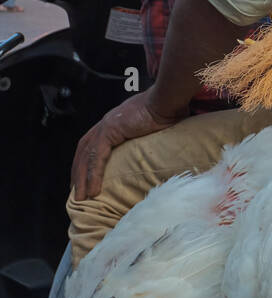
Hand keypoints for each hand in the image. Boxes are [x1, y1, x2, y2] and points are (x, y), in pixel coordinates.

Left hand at [71, 89, 189, 200]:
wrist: (167, 99)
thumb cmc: (168, 109)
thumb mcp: (156, 126)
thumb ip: (152, 136)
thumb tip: (163, 148)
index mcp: (115, 121)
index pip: (93, 143)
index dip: (87, 161)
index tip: (85, 177)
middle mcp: (107, 122)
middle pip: (83, 150)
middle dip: (78, 172)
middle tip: (77, 191)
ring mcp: (106, 126)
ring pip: (86, 157)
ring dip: (82, 179)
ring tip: (82, 197)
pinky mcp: (110, 131)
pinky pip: (96, 158)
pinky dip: (93, 175)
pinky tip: (93, 190)